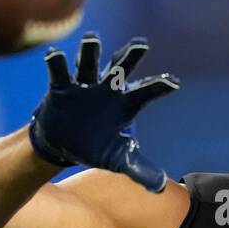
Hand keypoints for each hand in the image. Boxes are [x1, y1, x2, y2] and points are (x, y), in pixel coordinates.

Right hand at [28, 33, 178, 192]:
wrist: (65, 145)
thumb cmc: (98, 146)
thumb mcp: (119, 159)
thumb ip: (139, 170)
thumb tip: (160, 188)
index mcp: (126, 103)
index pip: (146, 92)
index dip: (159, 86)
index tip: (173, 83)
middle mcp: (107, 88)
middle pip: (120, 68)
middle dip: (129, 56)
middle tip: (141, 45)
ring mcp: (84, 85)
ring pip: (89, 63)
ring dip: (90, 52)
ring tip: (92, 39)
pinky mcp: (61, 87)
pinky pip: (59, 72)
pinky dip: (57, 63)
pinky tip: (55, 55)